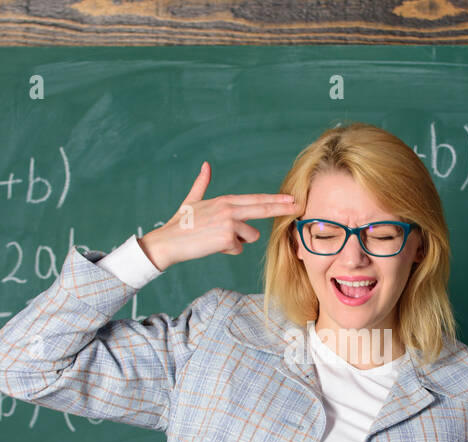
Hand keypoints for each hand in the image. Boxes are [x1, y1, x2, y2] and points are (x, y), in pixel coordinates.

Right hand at [137, 160, 297, 270]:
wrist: (168, 241)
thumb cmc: (180, 223)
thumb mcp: (192, 200)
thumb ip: (202, 183)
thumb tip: (206, 165)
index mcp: (225, 200)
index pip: (256, 199)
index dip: (275, 199)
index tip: (291, 198)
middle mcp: (229, 209)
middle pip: (263, 208)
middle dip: (282, 208)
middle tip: (299, 206)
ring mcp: (230, 223)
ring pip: (250, 236)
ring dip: (237, 242)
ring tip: (216, 239)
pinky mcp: (228, 238)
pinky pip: (238, 249)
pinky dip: (227, 250)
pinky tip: (212, 245)